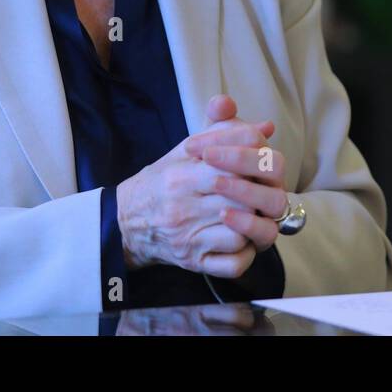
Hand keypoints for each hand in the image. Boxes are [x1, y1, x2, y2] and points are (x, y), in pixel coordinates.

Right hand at [115, 95, 275, 277]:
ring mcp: (190, 240)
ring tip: (252, 212)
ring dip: (254, 224)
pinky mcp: (195, 263)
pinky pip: (232, 265)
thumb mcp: (185, 149)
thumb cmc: (162, 182)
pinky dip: (246, 254)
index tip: (255, 164)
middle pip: (239, 202)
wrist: (126, 221)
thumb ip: (224, 133)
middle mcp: (183, 210)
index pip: (229, 169)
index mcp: (181, 177)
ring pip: (239, 235)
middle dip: (256, 194)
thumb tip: (266, 126)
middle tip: (259, 188)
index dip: (251, 166)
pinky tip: (244, 238)